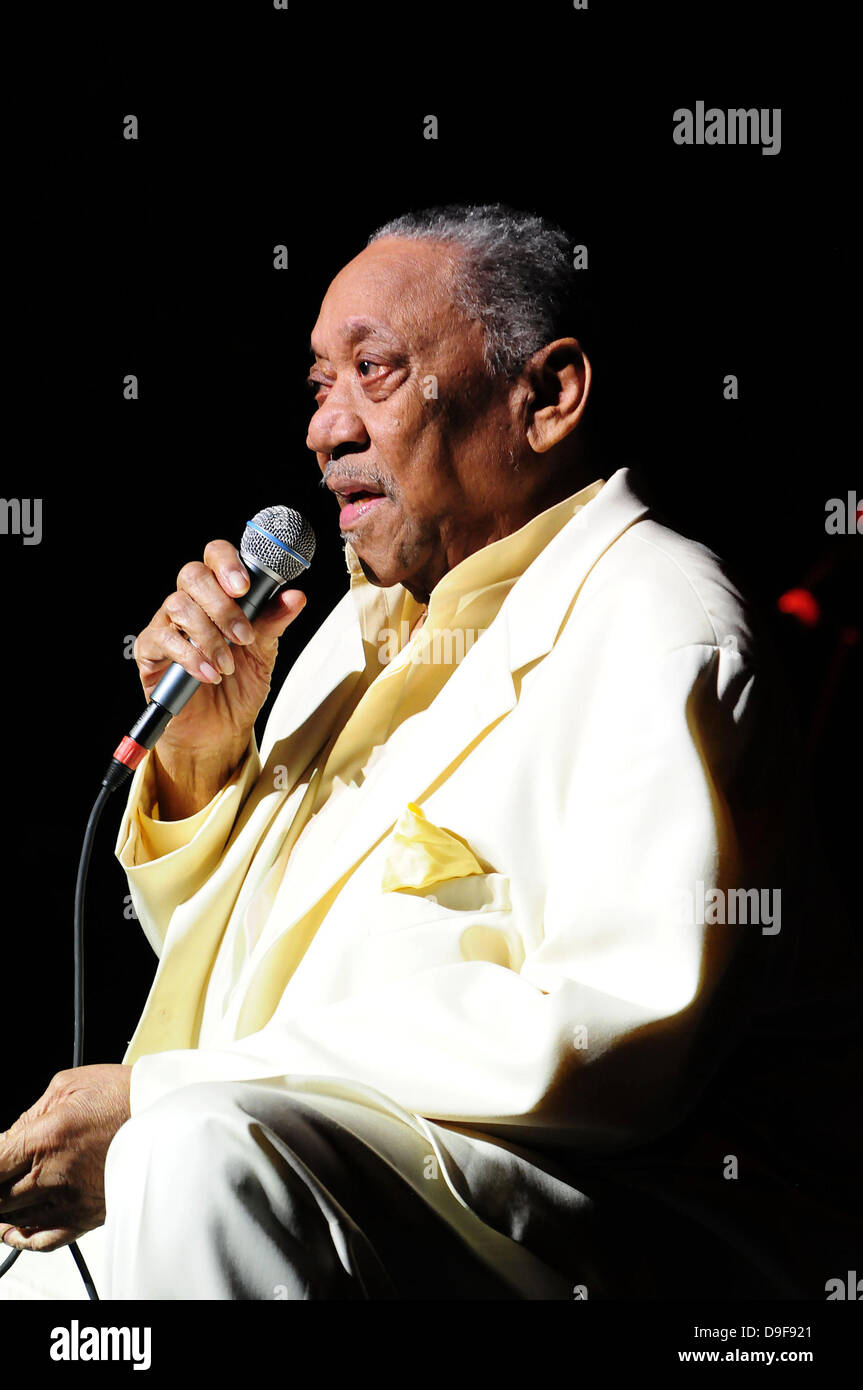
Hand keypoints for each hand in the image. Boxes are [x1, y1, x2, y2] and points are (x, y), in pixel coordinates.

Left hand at [0, 1064, 130, 1251]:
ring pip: (14, 1217)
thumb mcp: (67, 1084)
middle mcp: (55, 1175)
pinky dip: (21, 1236)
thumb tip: (7, 1139)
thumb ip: (29, 1114)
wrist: (167, 1112)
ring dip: (4, 1206)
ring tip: (7, 1194)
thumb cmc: (122, 1094)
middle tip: (3, 1173)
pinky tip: (15, 1226)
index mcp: (45, 1138)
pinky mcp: (88, 1217)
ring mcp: (71, 1201)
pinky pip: (42, 1239)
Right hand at [134, 540, 306, 815]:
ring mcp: (168, 625)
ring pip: (178, 605)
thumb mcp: (264, 654)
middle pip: (192, 574)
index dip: (227, 563)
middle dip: (222, 604)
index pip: (215, 557)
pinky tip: (208, 674)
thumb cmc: (239, 687)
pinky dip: (190, 656)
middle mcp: (191, 604)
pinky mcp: (150, 651)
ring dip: (209, 636)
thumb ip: (274, 622)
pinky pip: (163, 639)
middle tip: (243, 636)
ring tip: (227, 665)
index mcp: (220, 595)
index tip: (245, 587)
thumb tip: (296, 596)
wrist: (220, 731)